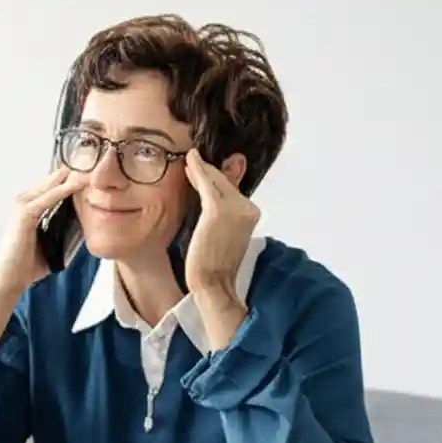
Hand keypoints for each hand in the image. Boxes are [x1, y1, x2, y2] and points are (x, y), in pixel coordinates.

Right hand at [0, 166, 86, 293]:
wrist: (11, 277)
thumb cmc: (29, 263)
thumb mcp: (52, 242)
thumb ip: (65, 229)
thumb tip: (87, 223)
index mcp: (30, 207)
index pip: (52, 187)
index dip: (70, 179)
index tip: (91, 172)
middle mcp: (24, 202)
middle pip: (52, 182)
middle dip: (72, 174)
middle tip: (94, 163)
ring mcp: (22, 206)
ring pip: (50, 186)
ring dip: (69, 178)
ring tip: (89, 169)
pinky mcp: (24, 214)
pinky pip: (47, 198)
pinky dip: (61, 191)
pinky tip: (75, 185)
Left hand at [183, 148, 260, 348]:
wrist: (213, 283)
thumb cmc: (213, 264)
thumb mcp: (222, 235)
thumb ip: (222, 214)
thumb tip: (217, 198)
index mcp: (251, 215)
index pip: (232, 190)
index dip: (216, 178)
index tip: (203, 169)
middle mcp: (248, 209)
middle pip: (225, 183)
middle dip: (208, 172)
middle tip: (193, 160)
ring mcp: (235, 209)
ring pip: (216, 182)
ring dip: (201, 170)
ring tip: (190, 161)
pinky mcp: (218, 210)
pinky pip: (206, 184)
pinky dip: (198, 170)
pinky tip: (190, 159)